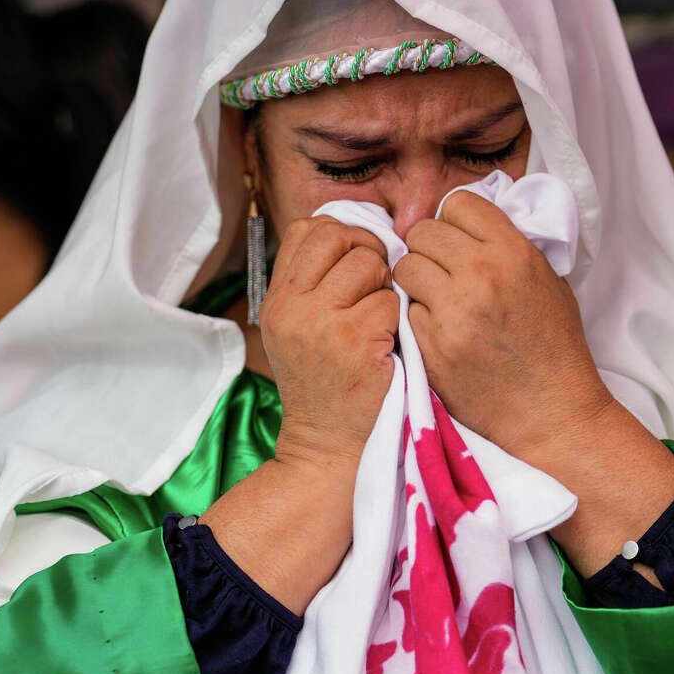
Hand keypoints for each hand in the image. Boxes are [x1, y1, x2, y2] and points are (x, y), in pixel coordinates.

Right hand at [260, 216, 398, 463]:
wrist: (324, 444)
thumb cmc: (323, 384)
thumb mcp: (297, 330)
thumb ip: (314, 285)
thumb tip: (355, 236)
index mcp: (276, 299)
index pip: (306, 229)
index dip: (341, 235)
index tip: (356, 262)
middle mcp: (291, 306)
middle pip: (339, 237)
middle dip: (368, 253)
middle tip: (375, 287)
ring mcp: (321, 323)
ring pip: (369, 265)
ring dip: (385, 288)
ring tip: (379, 320)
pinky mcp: (354, 342)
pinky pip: (390, 302)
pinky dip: (397, 321)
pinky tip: (387, 345)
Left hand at [392, 191, 613, 461]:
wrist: (550, 414)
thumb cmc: (554, 348)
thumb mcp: (549, 282)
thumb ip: (511, 247)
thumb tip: (471, 225)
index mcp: (514, 252)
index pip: (459, 203)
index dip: (455, 222)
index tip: (459, 242)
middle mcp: (481, 274)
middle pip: (424, 231)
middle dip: (430, 250)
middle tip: (442, 273)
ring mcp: (452, 311)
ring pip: (405, 267)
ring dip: (416, 282)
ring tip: (437, 302)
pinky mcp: (430, 344)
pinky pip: (403, 310)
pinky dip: (415, 318)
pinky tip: (438, 332)